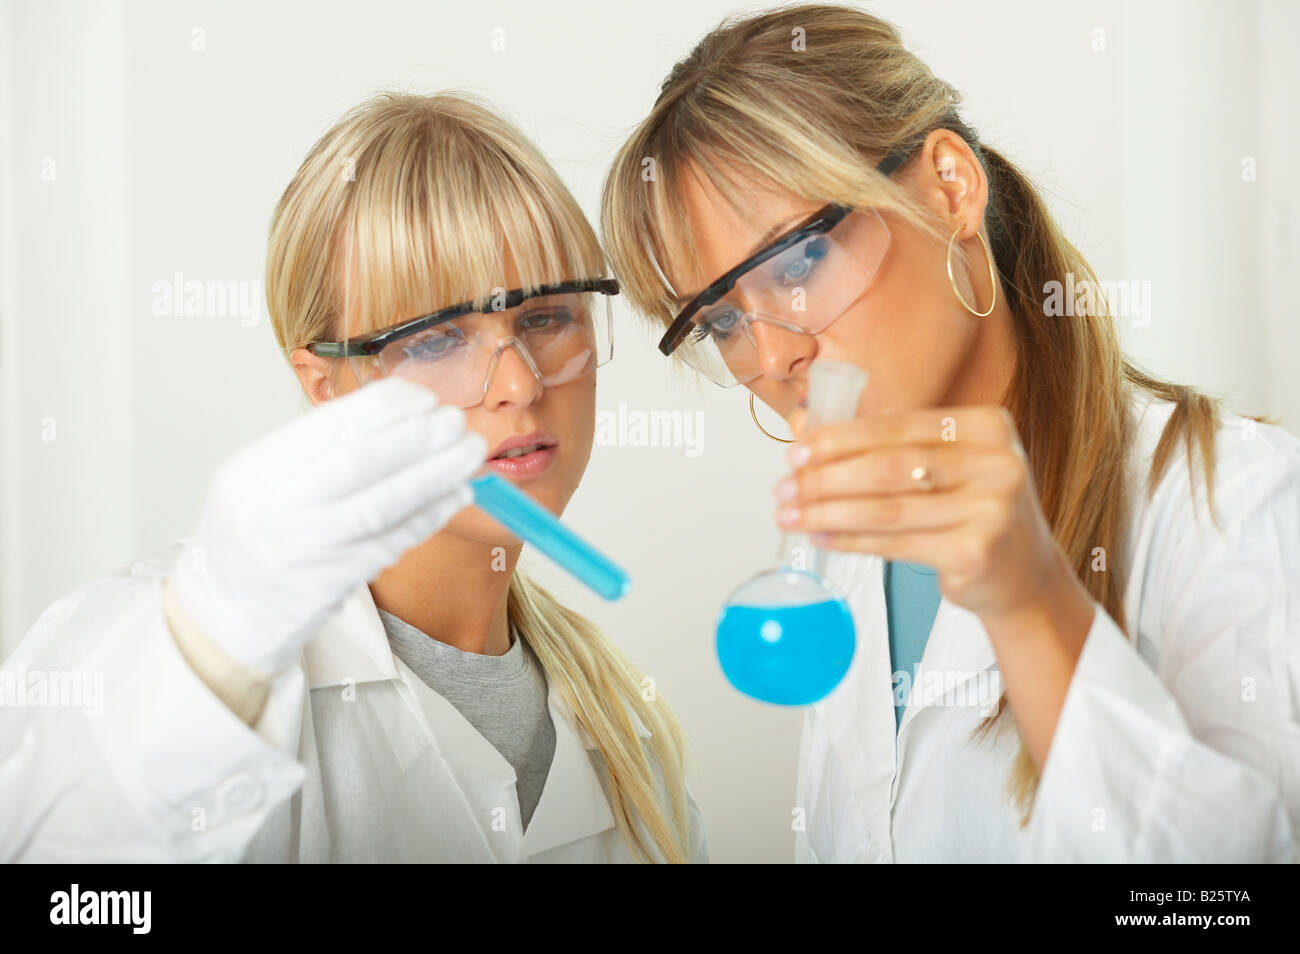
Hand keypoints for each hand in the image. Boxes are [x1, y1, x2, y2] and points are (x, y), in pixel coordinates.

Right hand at [167, 377, 486, 674]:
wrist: (221, 618)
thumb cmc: (250, 543)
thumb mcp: (260, 483)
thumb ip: (315, 452)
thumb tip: (395, 418)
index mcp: (257, 469)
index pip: (331, 425)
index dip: (386, 407)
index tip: (422, 396)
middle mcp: (278, 504)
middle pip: (363, 460)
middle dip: (420, 436)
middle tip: (458, 420)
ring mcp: (307, 547)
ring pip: (385, 503)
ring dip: (437, 474)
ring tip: (471, 454)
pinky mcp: (334, 582)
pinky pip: (393, 542)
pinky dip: (430, 515)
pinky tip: (455, 496)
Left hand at [776, 405, 1084, 627]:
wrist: (1025, 575)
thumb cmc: (973, 511)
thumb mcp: (942, 466)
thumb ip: (881, 444)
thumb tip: (802, 425)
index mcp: (987, 425)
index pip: (898, 425)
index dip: (841, 438)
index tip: (797, 450)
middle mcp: (997, 462)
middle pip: (889, 466)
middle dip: (826, 477)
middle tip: (784, 486)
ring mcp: (991, 509)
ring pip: (887, 508)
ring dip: (828, 511)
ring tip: (790, 514)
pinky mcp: (976, 553)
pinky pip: (896, 543)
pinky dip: (851, 539)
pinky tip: (821, 535)